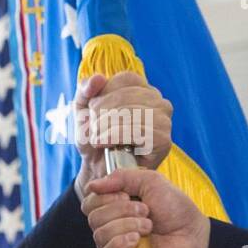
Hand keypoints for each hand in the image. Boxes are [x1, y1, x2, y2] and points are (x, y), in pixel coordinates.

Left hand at [72, 72, 172, 197]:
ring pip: (132, 113)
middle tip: (92, 129)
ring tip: (96, 138)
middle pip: (127, 96)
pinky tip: (104, 143)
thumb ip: (85, 90)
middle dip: (102, 113)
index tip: (91, 111)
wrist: (98, 170)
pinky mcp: (164, 141)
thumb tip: (98, 78)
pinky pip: (138, 131)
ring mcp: (164, 121)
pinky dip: (115, 136)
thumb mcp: (83, 109)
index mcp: (143, 89)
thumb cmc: (95, 137)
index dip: (103, 95)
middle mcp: (159, 101)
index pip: (125, 79)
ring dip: (106, 126)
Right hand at [82, 167, 209, 247]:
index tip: (127, 195)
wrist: (192, 236)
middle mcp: (110, 225)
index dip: (104, 196)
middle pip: (94, 216)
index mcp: (114, 206)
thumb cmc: (175, 210)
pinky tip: (138, 240)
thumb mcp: (150, 182)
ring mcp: (114, 245)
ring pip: (100, 233)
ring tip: (149, 226)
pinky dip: (121, 242)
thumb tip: (93, 185)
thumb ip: (122, 177)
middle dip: (121, 209)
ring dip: (127, 225)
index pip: (90, 201)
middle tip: (145, 210)